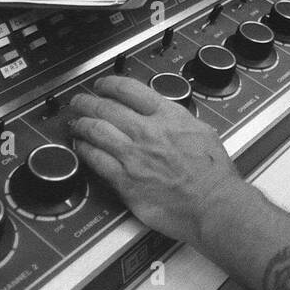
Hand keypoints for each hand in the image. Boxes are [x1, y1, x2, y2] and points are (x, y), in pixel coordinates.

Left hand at [68, 75, 243, 247]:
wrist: (213, 204)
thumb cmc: (213, 175)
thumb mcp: (202, 131)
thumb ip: (178, 120)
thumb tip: (165, 114)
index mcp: (169, 116)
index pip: (129, 89)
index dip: (109, 84)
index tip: (102, 86)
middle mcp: (148, 132)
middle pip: (106, 107)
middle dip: (87, 101)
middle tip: (80, 102)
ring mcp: (134, 156)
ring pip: (95, 130)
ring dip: (81, 123)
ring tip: (75, 123)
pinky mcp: (125, 180)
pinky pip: (95, 160)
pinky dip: (84, 150)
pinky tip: (80, 147)